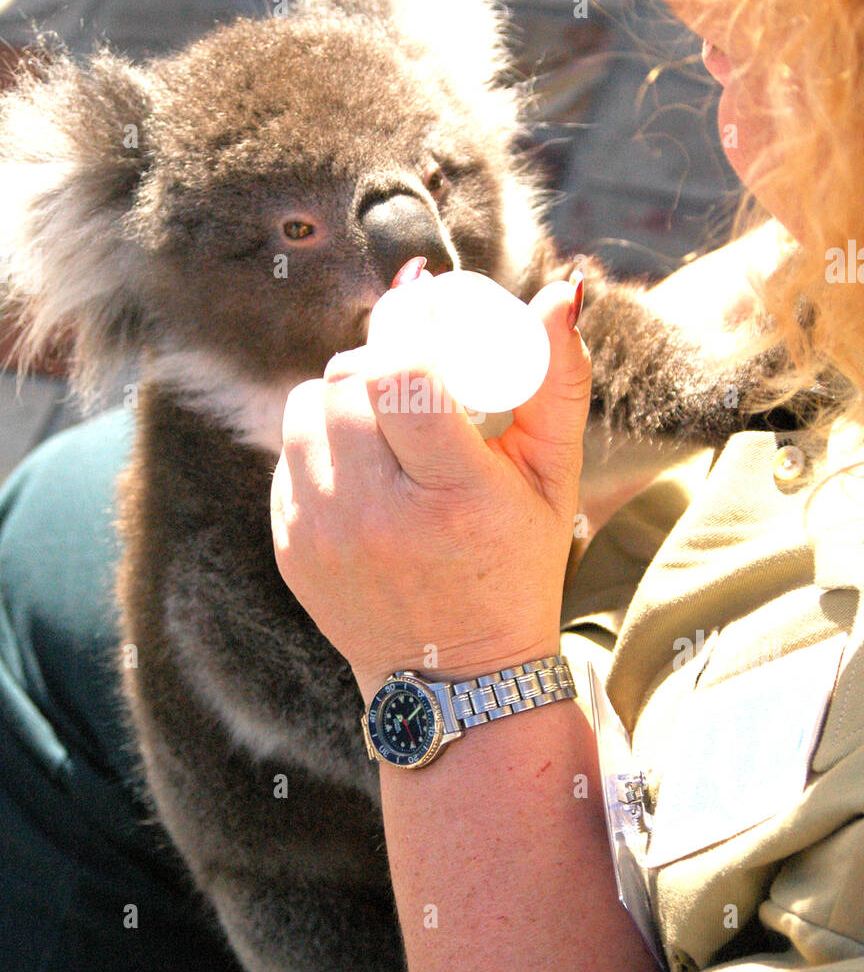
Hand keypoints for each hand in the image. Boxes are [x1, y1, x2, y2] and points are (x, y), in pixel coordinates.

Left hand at [270, 279, 589, 701]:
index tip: (422, 309)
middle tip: (410, 365)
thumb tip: (563, 293)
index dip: (407, 323)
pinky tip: (359, 460)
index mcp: (452, 499)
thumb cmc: (515, 566)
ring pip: (305, 409)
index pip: (404, 376)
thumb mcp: (554, 480)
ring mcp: (322, 536)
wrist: (453, 678)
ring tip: (382, 411)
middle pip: (347, 381)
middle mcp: (377, 519)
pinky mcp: (289, 548)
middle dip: (378, 357)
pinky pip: (288, 456)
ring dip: (341, 394)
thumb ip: (559, 382)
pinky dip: (320, 442)